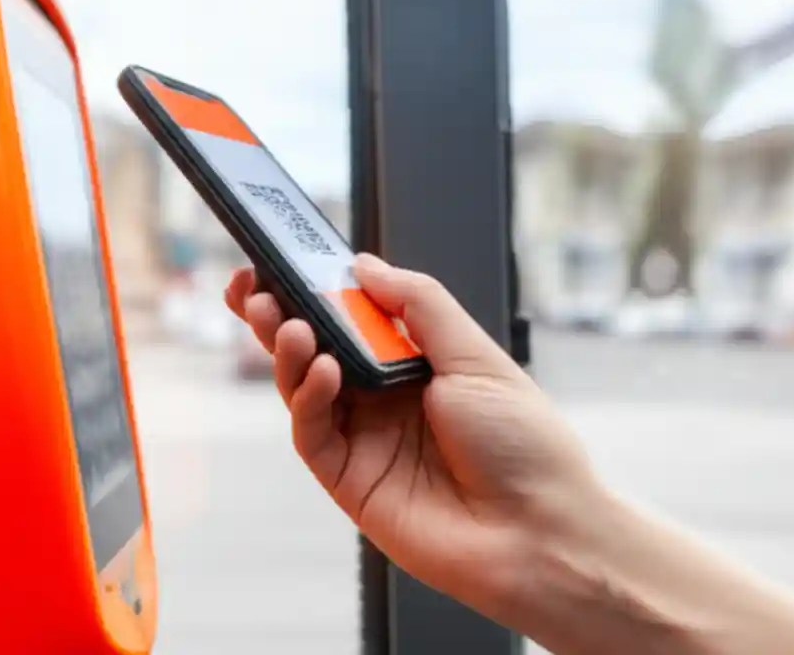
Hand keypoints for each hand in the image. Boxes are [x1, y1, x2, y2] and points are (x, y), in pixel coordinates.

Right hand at [223, 254, 600, 618]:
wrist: (538, 533)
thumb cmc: (524, 446)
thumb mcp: (476, 356)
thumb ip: (419, 305)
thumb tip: (364, 265)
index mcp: (415, 363)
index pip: (351, 317)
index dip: (314, 291)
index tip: (282, 262)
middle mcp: (382, 398)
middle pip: (315, 349)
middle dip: (278, 315)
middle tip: (255, 290)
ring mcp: (363, 439)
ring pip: (303, 387)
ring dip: (289, 352)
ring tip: (291, 326)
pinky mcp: (348, 479)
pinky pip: (312, 432)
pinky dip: (308, 398)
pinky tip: (323, 372)